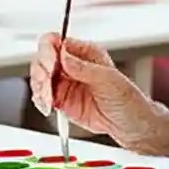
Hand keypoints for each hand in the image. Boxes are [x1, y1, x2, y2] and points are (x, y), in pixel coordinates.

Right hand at [29, 33, 156, 142]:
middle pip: (43, 59)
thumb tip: (64, 56)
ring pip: (39, 77)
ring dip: (38, 88)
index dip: (47, 51)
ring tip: (48, 101)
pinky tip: (48, 107)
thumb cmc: (128, 100)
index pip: (56, 42)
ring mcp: (65, 83)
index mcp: (85, 53)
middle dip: (41, 72)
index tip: (50, 66)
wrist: (130, 126)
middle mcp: (72, 65)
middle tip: (47, 87)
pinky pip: (41, 96)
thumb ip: (85, 68)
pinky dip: (40, 101)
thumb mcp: (109, 81)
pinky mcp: (61, 100)